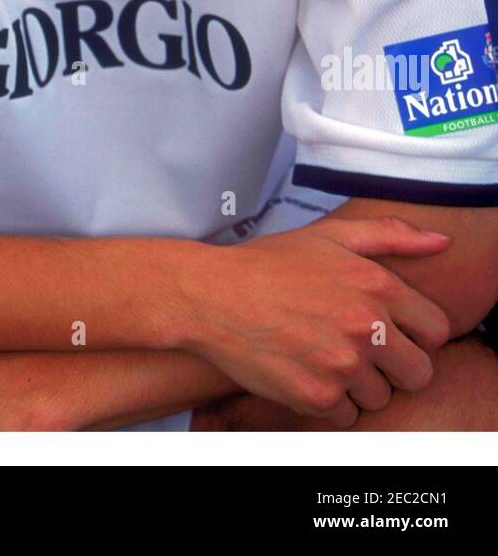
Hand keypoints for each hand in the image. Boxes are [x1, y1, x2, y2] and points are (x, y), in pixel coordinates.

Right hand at [177, 217, 451, 427]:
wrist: (211, 295)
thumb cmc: (269, 264)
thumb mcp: (330, 235)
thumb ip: (391, 235)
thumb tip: (441, 243)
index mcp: (376, 285)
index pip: (437, 329)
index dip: (415, 333)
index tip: (391, 331)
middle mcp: (366, 326)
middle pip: (418, 372)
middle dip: (395, 366)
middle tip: (361, 351)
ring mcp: (342, 365)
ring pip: (381, 397)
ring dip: (359, 385)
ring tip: (325, 357)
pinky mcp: (316, 396)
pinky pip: (347, 416)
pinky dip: (329, 401)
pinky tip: (307, 372)